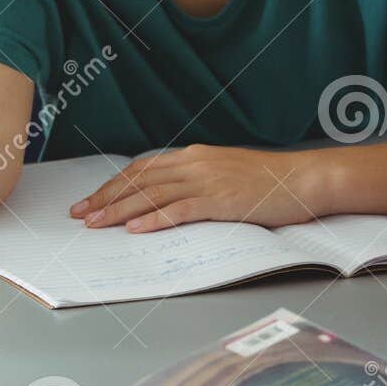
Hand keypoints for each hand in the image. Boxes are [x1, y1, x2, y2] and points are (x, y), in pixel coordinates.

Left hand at [67, 144, 333, 231]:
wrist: (305, 178)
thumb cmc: (269, 180)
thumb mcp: (225, 171)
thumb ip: (197, 180)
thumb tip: (169, 196)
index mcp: (193, 156)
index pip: (142, 169)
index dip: (113, 185)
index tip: (91, 200)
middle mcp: (194, 164)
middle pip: (139, 181)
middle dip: (105, 198)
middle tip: (80, 215)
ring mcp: (207, 181)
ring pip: (152, 195)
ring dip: (120, 210)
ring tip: (96, 223)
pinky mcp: (221, 200)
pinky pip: (181, 210)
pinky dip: (155, 219)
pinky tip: (136, 229)